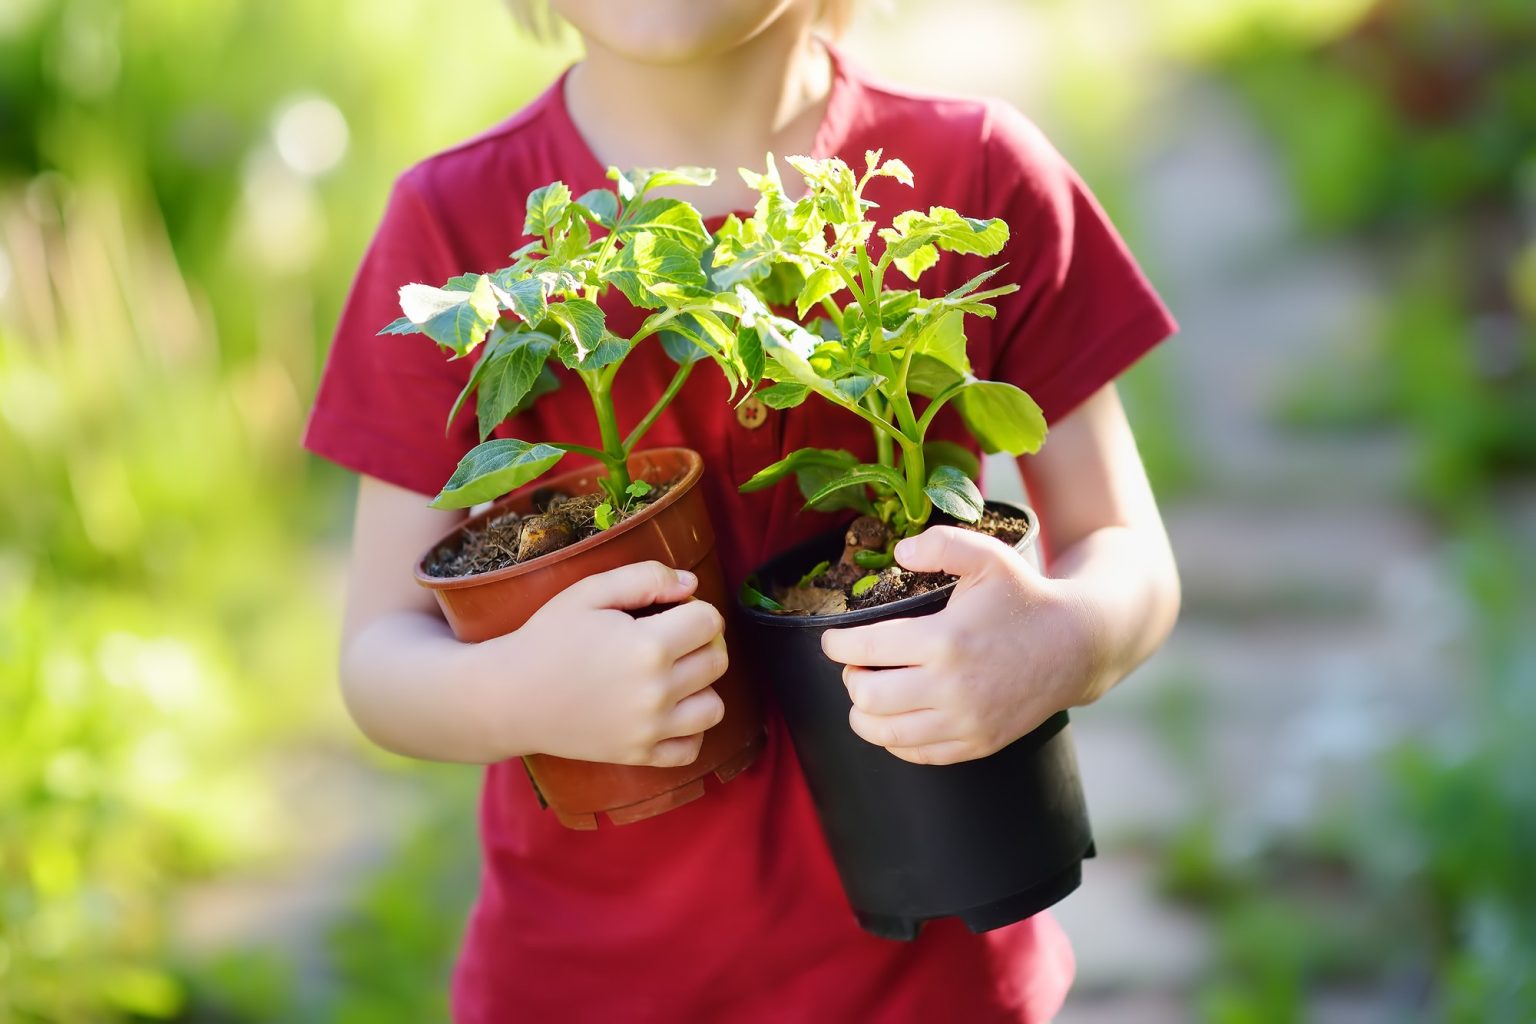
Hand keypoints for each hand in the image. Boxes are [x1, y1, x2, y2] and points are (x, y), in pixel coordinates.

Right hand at [477, 561, 728, 766]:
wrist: (509, 696)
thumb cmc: (547, 637)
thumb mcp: (589, 592)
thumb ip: (645, 578)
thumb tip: (692, 582)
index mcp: (649, 647)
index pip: (709, 620)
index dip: (694, 607)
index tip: (669, 609)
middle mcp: (657, 692)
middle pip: (717, 660)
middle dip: (701, 641)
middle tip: (670, 636)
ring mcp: (650, 729)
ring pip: (714, 706)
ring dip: (701, 686)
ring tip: (672, 674)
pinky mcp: (640, 755)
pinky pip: (691, 748)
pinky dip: (689, 731)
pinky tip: (668, 711)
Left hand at [821, 526, 1098, 764]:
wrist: (1076, 645)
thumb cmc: (1025, 597)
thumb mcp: (988, 556)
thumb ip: (940, 544)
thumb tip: (896, 553)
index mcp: (945, 639)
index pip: (866, 648)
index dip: (837, 644)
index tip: (833, 640)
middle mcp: (951, 688)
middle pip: (866, 696)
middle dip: (850, 678)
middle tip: (855, 665)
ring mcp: (965, 722)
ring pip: (884, 732)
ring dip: (864, 713)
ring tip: (869, 691)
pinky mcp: (976, 744)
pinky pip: (915, 753)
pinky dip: (894, 737)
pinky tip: (896, 715)